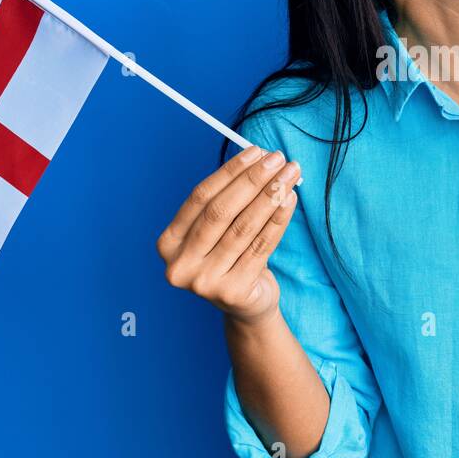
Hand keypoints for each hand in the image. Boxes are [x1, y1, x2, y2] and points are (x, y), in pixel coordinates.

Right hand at [157, 145, 300, 322]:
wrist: (246, 306)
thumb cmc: (231, 257)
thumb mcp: (219, 230)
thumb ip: (229, 198)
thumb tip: (258, 158)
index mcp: (169, 242)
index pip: (200, 197)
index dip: (229, 172)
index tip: (255, 151)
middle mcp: (180, 263)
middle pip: (221, 212)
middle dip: (253, 181)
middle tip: (277, 159)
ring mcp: (204, 281)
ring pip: (243, 228)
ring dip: (270, 196)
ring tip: (289, 176)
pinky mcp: (233, 292)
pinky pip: (261, 247)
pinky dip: (278, 220)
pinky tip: (290, 200)